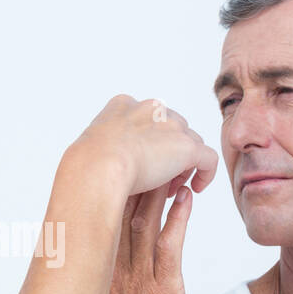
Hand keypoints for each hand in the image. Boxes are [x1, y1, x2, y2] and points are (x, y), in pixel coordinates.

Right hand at [72, 95, 217, 198]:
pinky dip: (205, 173)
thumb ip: (102, 147)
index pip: (147, 119)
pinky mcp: (186, 147)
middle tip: (160, 180)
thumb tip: (98, 160)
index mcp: (123, 105)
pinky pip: (207, 158)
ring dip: (183, 164)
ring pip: (189, 142)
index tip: (142, 165)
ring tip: (173, 188)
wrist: (97, 166)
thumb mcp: (89, 147)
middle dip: (168, 153)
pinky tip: (196, 187)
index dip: (149, 143)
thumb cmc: (85, 164)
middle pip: (171, 128)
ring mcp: (170, 126)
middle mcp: (151, 109)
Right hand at [108, 170, 194, 293]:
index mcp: (99, 266)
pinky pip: (170, 248)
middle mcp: (115, 269)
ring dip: (156, 194)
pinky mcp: (164, 288)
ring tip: (168, 168)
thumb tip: (98, 223)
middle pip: (122, 216)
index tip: (118, 162)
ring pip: (145, 227)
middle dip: (134, 183)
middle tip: (143, 155)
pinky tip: (185, 198)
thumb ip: (102, 257)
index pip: (104, 219)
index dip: (112, 189)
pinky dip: (178, 220)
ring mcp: (139, 277)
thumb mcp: (104, 287)